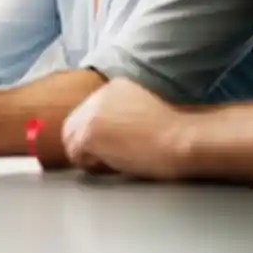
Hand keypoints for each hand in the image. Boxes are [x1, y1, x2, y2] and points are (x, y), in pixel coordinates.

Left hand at [63, 78, 190, 179]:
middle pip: (75, 122)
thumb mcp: (145, 112)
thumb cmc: (174, 135)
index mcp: (115, 87)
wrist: (180, 140)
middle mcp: (99, 95)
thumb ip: (124, 115)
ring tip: (107, 162)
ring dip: (86, 153)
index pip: (90, 111)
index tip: (109, 144)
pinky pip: (77, 154)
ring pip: (72, 138)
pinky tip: (108, 165)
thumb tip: (108, 134)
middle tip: (100, 158)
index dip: (98, 131)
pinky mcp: (89, 133)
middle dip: (84, 142)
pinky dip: (89, 163)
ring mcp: (91, 114)